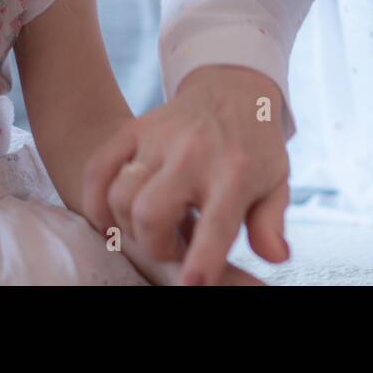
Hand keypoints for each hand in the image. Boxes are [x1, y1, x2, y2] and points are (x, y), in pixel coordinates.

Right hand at [82, 65, 291, 284]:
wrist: (232, 88)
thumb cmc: (254, 147)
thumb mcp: (275, 183)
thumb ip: (270, 222)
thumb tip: (275, 255)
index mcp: (235, 172)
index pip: (216, 223)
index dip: (201, 259)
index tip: (191, 284)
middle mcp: (193, 152)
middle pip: (150, 214)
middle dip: (156, 246)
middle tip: (175, 245)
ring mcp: (159, 138)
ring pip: (120, 196)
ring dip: (129, 226)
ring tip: (153, 226)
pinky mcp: (134, 129)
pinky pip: (97, 170)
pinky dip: (96, 201)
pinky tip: (114, 216)